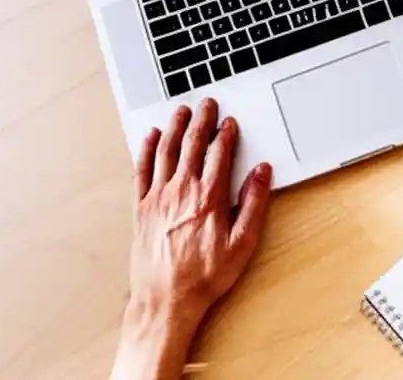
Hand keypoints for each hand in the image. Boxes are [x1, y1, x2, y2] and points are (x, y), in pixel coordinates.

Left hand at [111, 99, 271, 379]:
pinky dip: (146, 150)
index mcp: (209, 198)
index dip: (226, 135)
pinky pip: (142, 170)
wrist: (165, 299)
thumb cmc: (205, 276)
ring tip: (180, 111)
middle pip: (192, 145)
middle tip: (206, 104)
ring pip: (166, 151)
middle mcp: (182, 191)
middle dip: (201, 121)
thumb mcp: (242, 243)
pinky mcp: (141, 208)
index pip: (220, 155)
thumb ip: (253, 203)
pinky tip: (151, 137)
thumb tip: (261, 173)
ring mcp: (158, 198)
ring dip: (175, 127)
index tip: (230, 122)